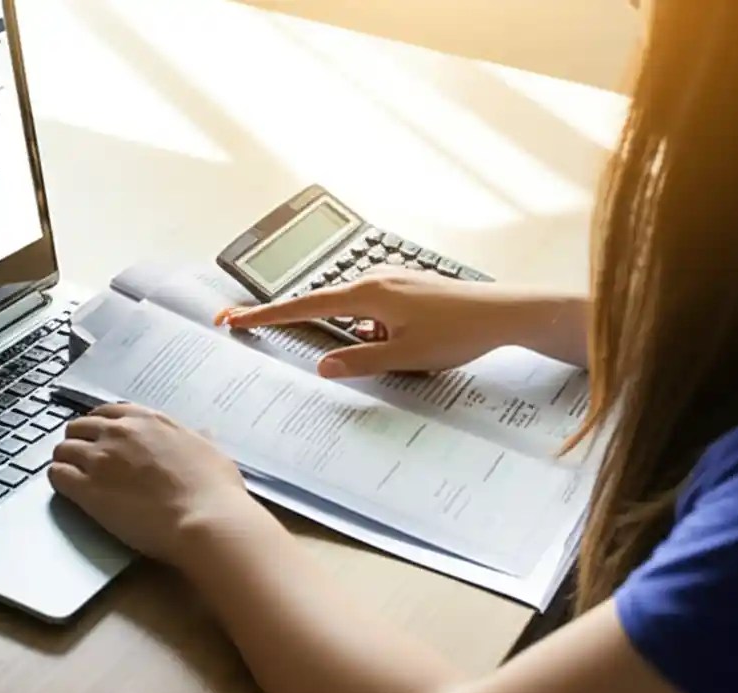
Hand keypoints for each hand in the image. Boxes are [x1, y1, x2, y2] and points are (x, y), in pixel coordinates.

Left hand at [48, 403, 261, 565]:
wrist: (204, 518)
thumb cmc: (214, 488)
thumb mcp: (211, 451)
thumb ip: (198, 438)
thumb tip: (204, 433)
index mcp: (148, 420)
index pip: (108, 412)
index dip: (101, 426)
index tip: (100, 437)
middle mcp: (119, 432)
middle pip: (79, 427)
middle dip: (78, 441)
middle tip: (82, 458)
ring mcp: (100, 459)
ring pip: (62, 449)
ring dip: (65, 460)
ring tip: (70, 474)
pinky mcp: (87, 489)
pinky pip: (56, 475)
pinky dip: (58, 480)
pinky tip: (65, 489)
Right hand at [217, 268, 533, 377]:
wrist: (503, 312)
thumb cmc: (457, 332)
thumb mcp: (403, 356)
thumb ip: (358, 362)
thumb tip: (322, 366)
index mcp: (366, 294)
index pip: (303, 307)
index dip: (266, 315)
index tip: (234, 319)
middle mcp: (374, 280)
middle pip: (323, 305)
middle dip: (302, 323)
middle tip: (278, 333)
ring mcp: (391, 281)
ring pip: (354, 313)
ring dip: (357, 336)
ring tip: (396, 352)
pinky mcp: (405, 288)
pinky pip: (374, 312)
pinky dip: (375, 331)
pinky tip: (404, 346)